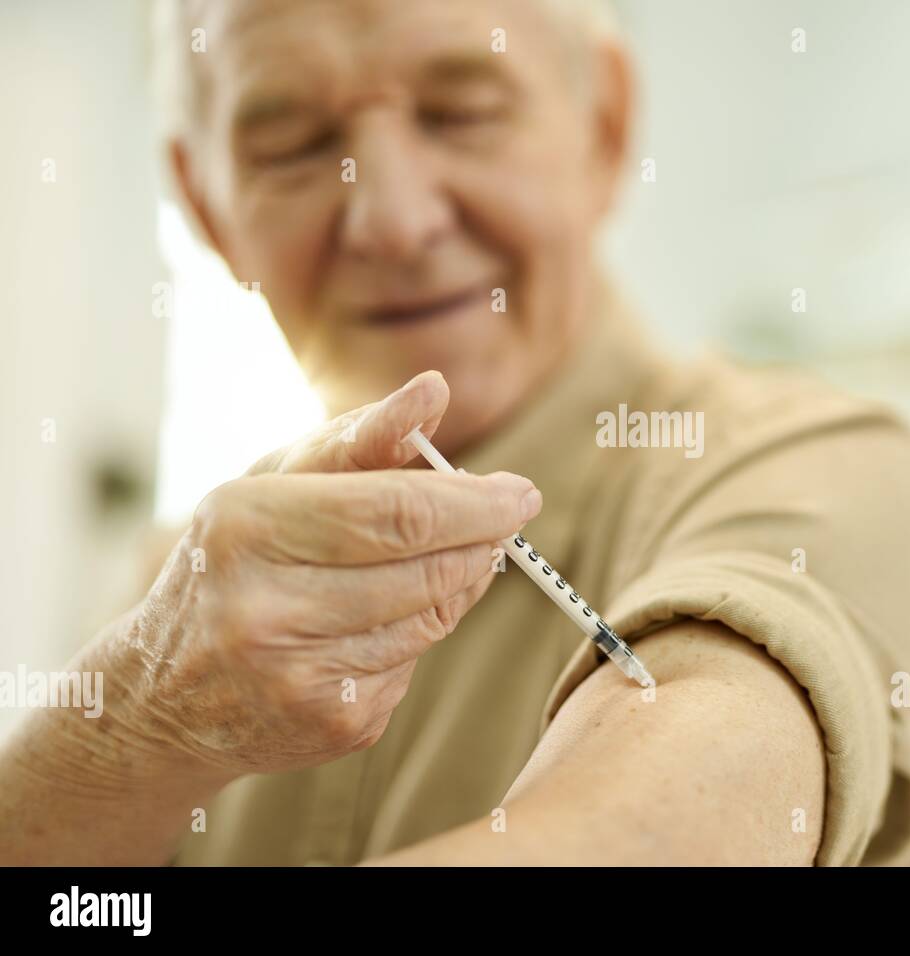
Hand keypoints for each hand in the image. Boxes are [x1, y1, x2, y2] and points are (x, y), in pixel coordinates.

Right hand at [129, 371, 540, 775]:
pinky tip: (375, 624)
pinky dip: (415, 637)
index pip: (395, 513)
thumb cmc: (234, 560)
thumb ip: (359, 437)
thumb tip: (435, 391)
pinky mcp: (332, 725)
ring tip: (434, 562)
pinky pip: (414, 665)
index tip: (520, 493)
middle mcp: (265, 608)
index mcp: (246, 526)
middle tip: (507, 518)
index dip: (474, 503)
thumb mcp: (275, 484)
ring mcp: (298, 677)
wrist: (162, 696)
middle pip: (426, 569)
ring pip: (431, 619)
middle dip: (483, 540)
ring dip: (453, 585)